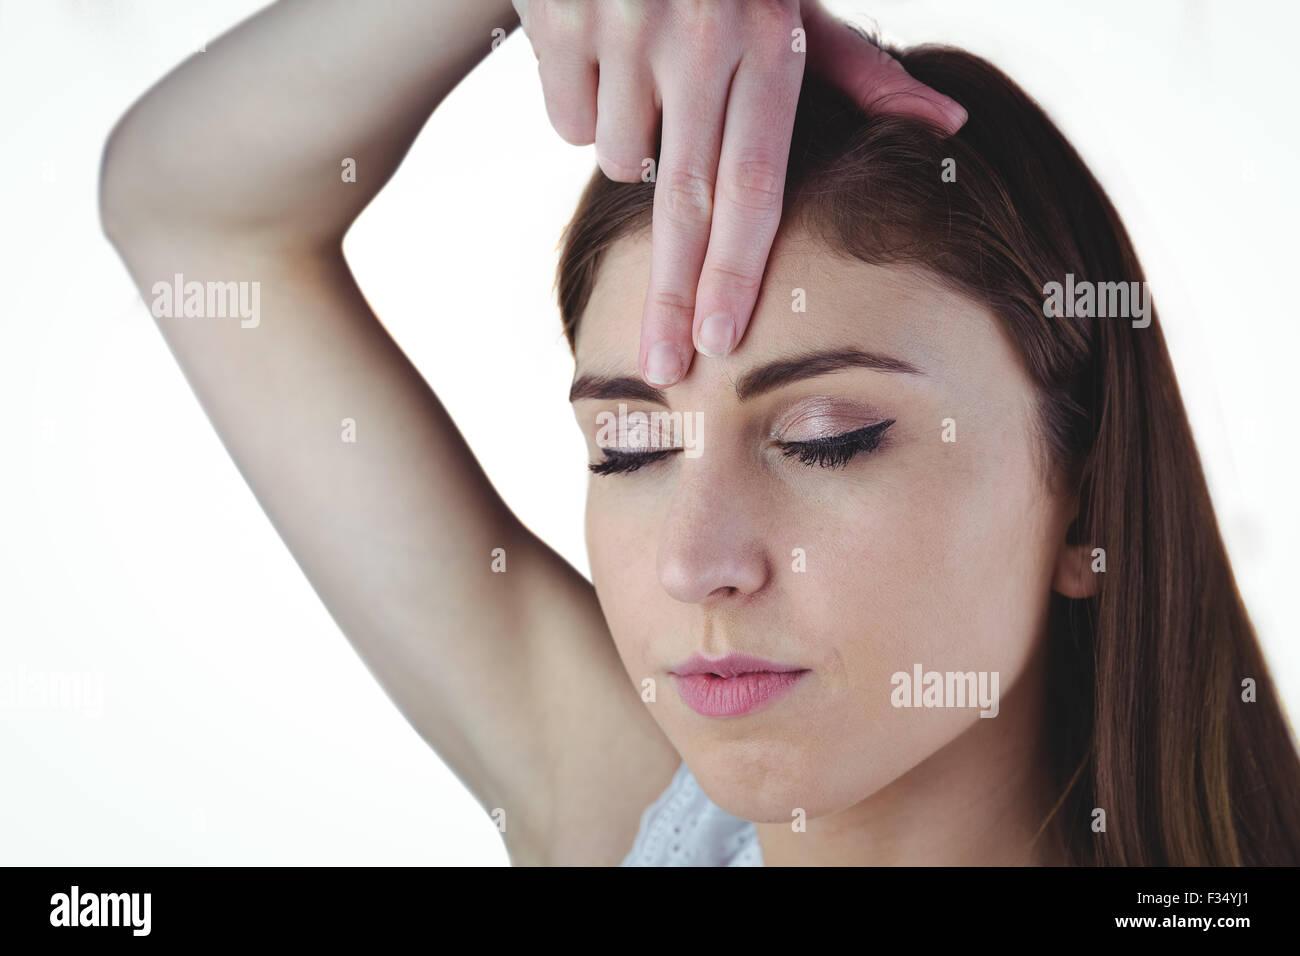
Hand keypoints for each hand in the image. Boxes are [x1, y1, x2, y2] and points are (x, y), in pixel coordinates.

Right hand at [515, 0, 966, 385]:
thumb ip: (857, 70)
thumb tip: (945, 129)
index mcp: (763, 38)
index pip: (753, 181)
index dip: (737, 270)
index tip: (722, 343)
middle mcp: (695, 36)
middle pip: (683, 200)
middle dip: (671, 297)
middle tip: (663, 369)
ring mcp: (622, 26)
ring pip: (614, 156)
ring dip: (627, 148)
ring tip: (646, 86)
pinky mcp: (558, 19)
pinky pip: (565, 118)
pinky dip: (581, 107)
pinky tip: (601, 55)